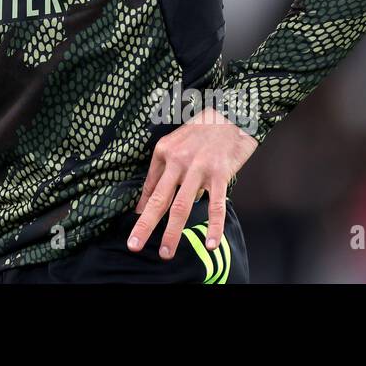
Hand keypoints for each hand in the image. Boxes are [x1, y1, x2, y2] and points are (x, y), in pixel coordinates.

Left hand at [127, 107, 257, 259]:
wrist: (231, 113)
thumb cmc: (200, 131)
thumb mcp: (173, 145)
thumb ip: (158, 173)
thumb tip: (141, 203)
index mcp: (164, 153)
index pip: (150, 189)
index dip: (141, 212)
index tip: (135, 231)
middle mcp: (178, 161)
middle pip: (159, 200)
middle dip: (145, 225)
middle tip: (134, 246)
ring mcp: (199, 168)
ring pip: (182, 206)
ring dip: (172, 232)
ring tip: (166, 253)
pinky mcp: (220, 174)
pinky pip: (216, 205)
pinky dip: (214, 227)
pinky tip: (211, 244)